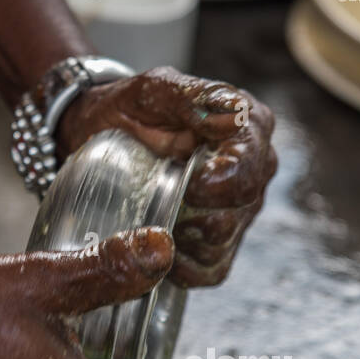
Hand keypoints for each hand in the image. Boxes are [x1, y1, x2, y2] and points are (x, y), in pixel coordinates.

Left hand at [58, 67, 276, 286]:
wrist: (104, 133)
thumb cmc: (132, 108)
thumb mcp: (153, 89)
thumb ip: (190, 97)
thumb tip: (231, 117)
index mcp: (249, 126)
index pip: (248, 170)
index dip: (214, 186)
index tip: (182, 183)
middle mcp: (256, 167)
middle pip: (239, 212)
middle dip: (193, 212)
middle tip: (156, 196)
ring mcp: (242, 206)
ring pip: (223, 243)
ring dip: (182, 238)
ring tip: (151, 215)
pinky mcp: (222, 239)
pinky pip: (212, 269)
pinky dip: (182, 266)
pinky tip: (157, 248)